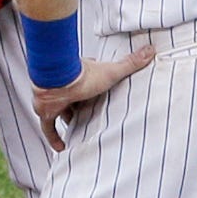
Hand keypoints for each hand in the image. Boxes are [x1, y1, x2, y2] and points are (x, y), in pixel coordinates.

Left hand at [32, 47, 155, 151]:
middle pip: (76, 98)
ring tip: (81, 131)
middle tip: (94, 116)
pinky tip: (61, 147)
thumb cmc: (82, 76)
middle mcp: (67, 87)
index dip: (95, 84)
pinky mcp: (47, 112)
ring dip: (70, 119)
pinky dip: (54, 137)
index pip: (89, 78)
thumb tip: (150, 50)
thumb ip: (130, 63)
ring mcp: (56, 100)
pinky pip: (48, 127)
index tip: (102, 90)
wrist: (56, 82)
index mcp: (82, 75)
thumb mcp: (111, 72)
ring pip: (63, 111)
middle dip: (83, 105)